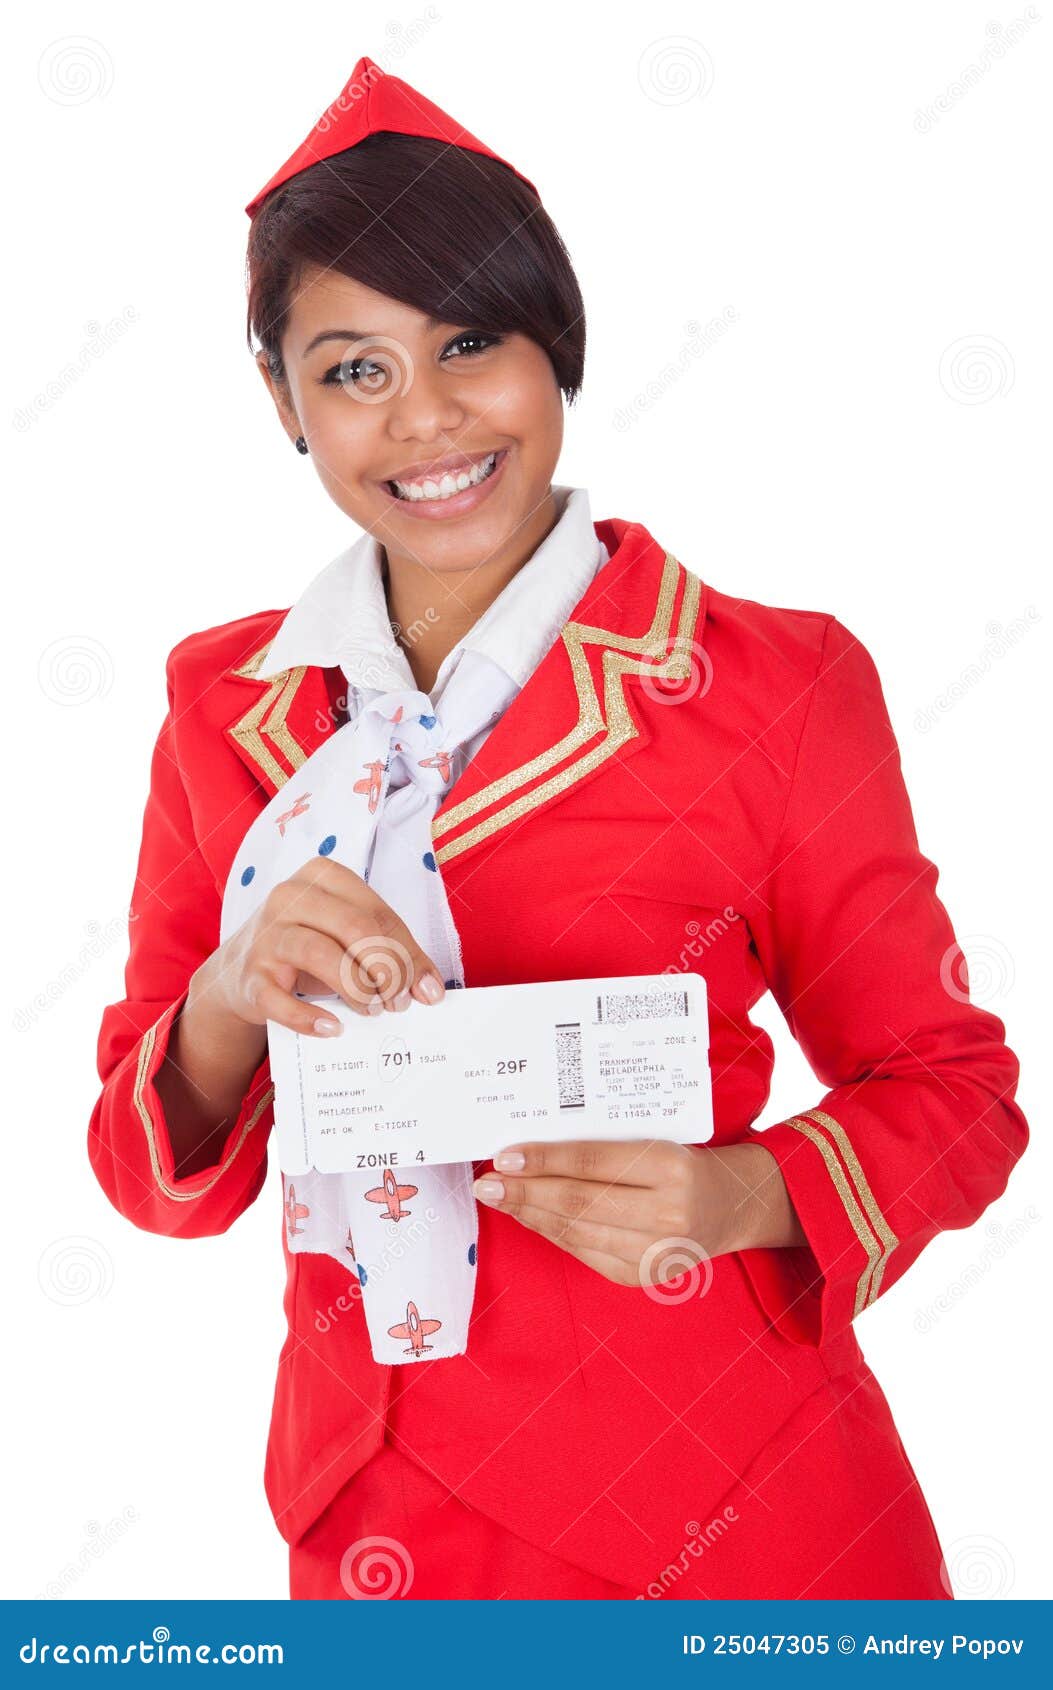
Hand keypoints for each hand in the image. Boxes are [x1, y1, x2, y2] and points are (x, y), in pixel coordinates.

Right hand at [203, 855, 446, 1037]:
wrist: (238, 971)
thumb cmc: (306, 947)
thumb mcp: (347, 937)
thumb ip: (390, 951)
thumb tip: (429, 989)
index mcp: (323, 876)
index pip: (378, 914)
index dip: (408, 955)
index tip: (426, 991)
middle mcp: (290, 896)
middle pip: (355, 927)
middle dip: (386, 971)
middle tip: (397, 1003)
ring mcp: (267, 935)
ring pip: (320, 954)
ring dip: (356, 989)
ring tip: (372, 1011)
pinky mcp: (250, 976)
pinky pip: (280, 999)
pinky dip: (310, 1017)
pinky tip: (333, 1027)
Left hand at [471, 1139, 806, 1285]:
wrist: (732, 1205)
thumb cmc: (683, 1162)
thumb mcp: (656, 1138)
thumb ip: (604, 1145)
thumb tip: (534, 1149)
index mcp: (672, 1166)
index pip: (594, 1163)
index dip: (545, 1160)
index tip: (505, 1155)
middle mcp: (668, 1212)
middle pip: (579, 1202)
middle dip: (525, 1192)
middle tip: (487, 1182)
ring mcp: (656, 1251)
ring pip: (576, 1231)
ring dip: (530, 1215)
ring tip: (499, 1198)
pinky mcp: (642, 1276)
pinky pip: (584, 1252)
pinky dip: (552, 1233)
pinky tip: (530, 1218)